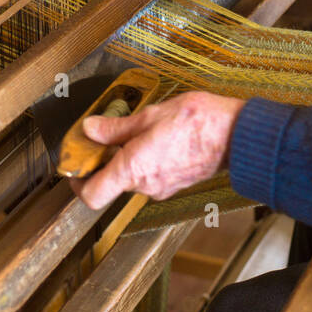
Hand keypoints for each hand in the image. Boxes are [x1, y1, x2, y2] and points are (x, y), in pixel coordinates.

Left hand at [69, 91, 245, 209]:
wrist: (236, 135)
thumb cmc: (197, 122)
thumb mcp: (150, 115)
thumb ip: (116, 128)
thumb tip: (90, 129)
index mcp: (133, 169)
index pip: (91, 195)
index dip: (76, 183)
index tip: (75, 165)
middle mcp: (145, 185)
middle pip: (111, 182)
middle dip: (104, 160)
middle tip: (102, 135)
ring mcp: (161, 188)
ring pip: (131, 178)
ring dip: (126, 159)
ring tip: (136, 131)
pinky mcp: (175, 184)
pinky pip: (149, 176)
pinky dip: (144, 161)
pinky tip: (155, 139)